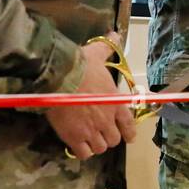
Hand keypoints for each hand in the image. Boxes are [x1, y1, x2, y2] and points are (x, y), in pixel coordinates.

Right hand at [47, 35, 136, 160]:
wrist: (59, 78)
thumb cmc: (81, 66)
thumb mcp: (96, 54)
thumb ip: (107, 48)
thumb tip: (115, 35)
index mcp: (116, 103)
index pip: (129, 125)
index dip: (128, 132)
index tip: (128, 137)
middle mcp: (107, 120)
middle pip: (113, 140)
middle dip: (108, 137)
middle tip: (100, 133)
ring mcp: (91, 131)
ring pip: (100, 148)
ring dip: (95, 145)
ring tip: (88, 139)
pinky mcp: (74, 138)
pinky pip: (83, 153)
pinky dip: (82, 151)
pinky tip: (76, 144)